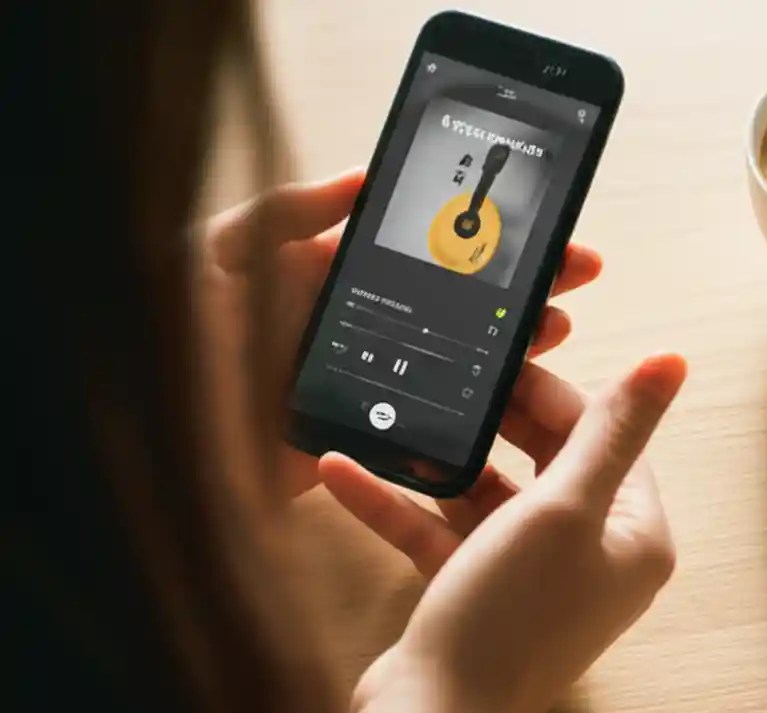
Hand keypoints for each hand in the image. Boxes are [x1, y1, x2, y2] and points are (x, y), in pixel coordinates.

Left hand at [201, 169, 602, 496]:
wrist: (162, 451)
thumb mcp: (220, 260)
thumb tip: (362, 178)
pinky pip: (436, 423)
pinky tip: (515, 394)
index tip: (541, 235)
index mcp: (327, 284)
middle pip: (458, 305)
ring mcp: (371, 389)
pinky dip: (481, 408)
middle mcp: (360, 334)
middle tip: (575, 276)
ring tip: (554, 326)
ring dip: (513, 344)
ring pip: (460, 362)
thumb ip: (285, 213)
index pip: (426, 255)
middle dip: (519, 289)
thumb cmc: (179, 350)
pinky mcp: (371, 442)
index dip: (485, 244)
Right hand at [319, 354, 686, 712]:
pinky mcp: (478, 593)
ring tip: (402, 413)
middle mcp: (590, 556)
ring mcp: (533, 577)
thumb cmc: (510, 619)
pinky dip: (400, 504)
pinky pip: (444, 532)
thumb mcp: (564, 508)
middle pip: (550, 461)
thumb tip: (670, 361)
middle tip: (458, 378)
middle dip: (501, 420)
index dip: (559, 397)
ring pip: (490, 495)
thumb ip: (612, 432)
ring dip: (443, 460)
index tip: (509, 361)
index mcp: (633, 536)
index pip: (608, 440)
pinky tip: (345, 470)